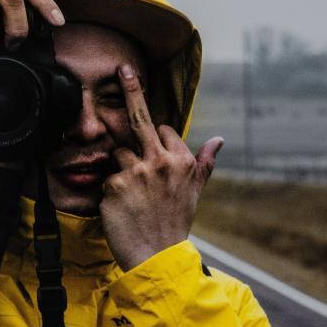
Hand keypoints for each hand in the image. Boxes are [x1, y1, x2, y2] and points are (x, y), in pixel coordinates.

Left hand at [100, 64, 223, 271]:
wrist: (158, 257)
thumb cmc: (174, 223)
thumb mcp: (195, 192)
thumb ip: (204, 163)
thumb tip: (220, 139)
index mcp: (183, 160)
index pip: (164, 130)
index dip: (157, 140)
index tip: (155, 151)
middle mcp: (161, 161)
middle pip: (140, 117)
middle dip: (132, 89)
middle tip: (123, 68)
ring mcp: (136, 172)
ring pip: (118, 152)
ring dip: (120, 168)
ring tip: (132, 197)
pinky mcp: (114, 185)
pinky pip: (105, 176)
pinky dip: (109, 189)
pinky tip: (121, 208)